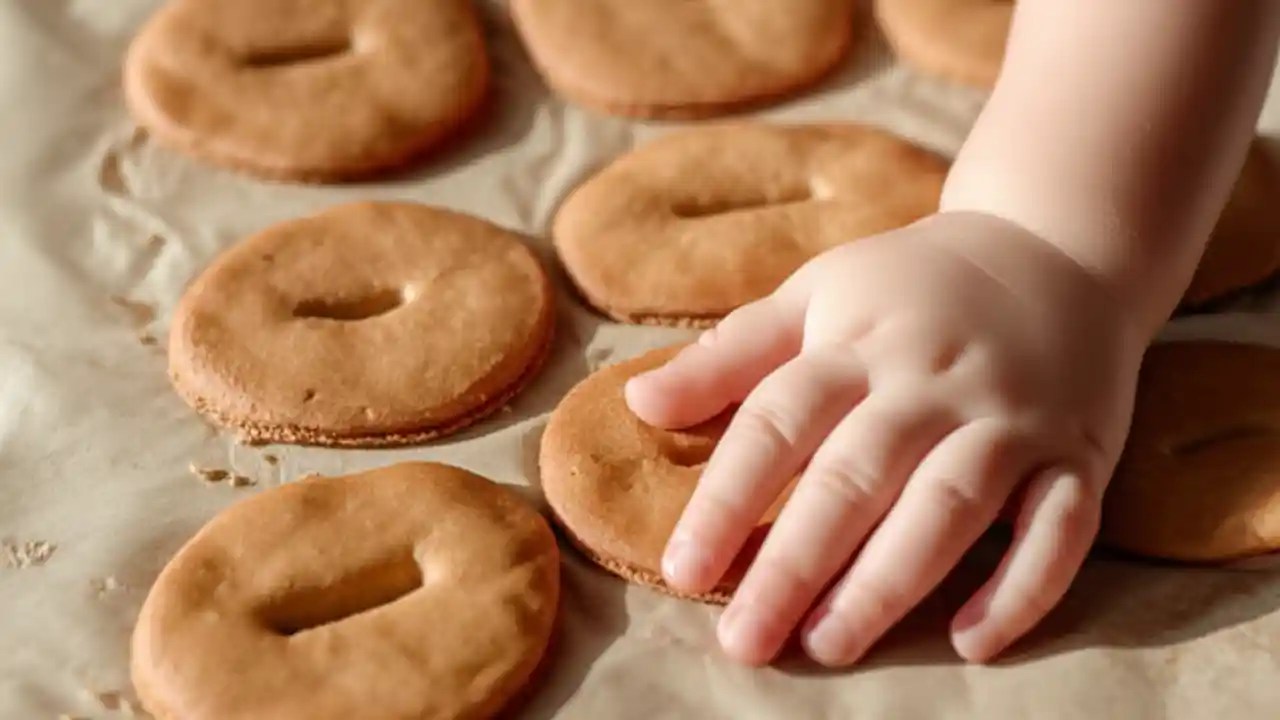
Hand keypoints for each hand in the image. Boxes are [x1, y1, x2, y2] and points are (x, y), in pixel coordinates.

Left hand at [625, 212, 1146, 665]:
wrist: (1057, 246)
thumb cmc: (914, 286)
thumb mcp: (817, 293)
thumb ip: (731, 354)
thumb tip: (637, 403)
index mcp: (858, 342)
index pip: (778, 424)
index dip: (726, 499)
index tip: (680, 570)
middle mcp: (931, 382)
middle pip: (856, 477)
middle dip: (795, 563)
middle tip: (744, 639)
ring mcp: (1011, 418)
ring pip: (950, 505)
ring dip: (889, 581)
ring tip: (827, 644)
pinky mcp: (1077, 452)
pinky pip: (1062, 527)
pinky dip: (1023, 586)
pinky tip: (971, 641)